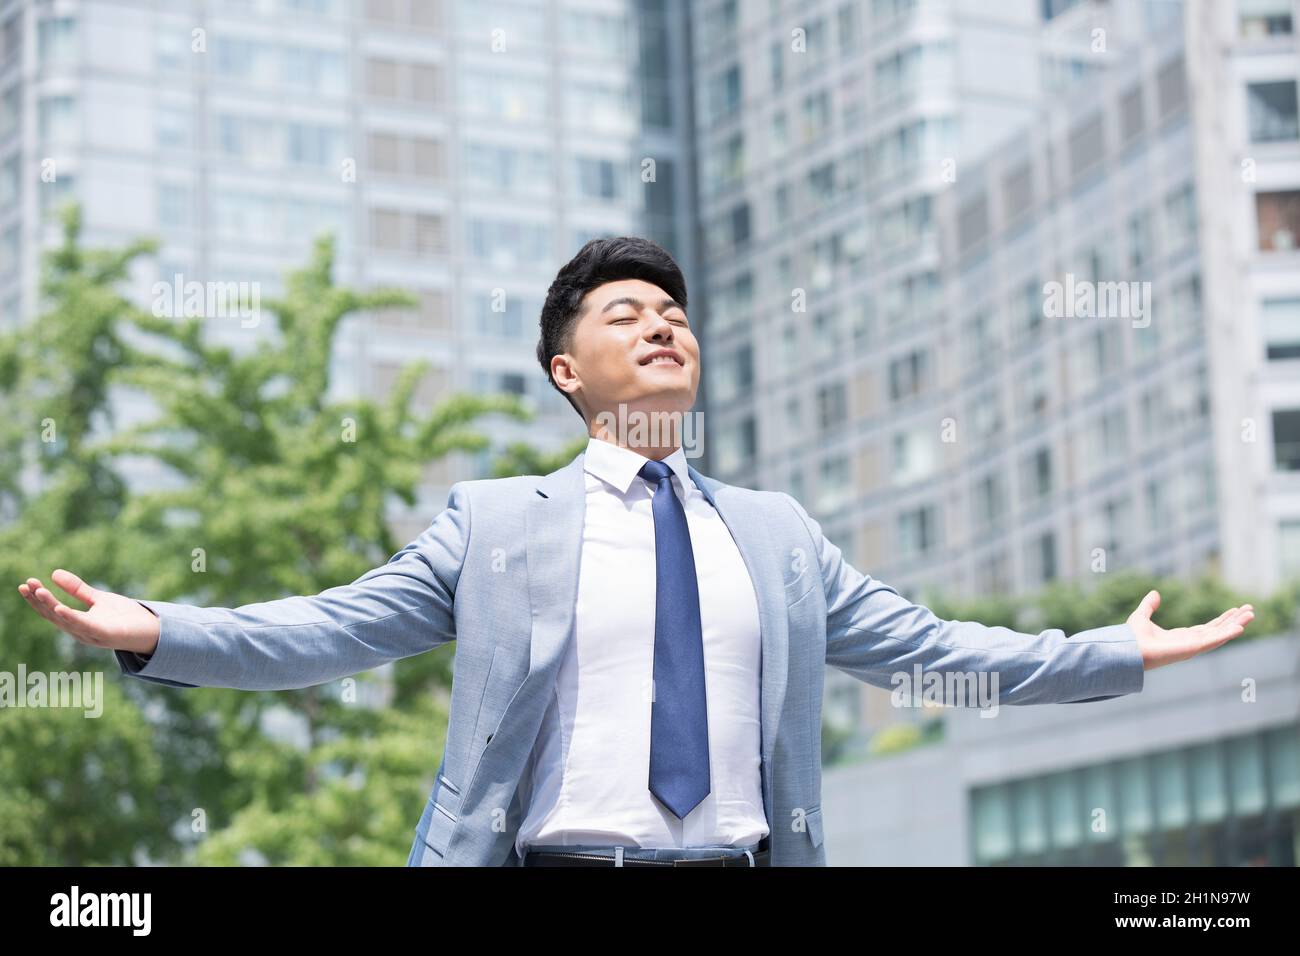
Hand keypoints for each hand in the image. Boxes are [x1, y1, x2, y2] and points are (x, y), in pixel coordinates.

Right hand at [17, 569, 160, 655]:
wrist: (153, 630)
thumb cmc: (125, 617)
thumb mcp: (98, 598)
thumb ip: (78, 589)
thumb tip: (54, 572)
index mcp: (77, 624)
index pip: (51, 610)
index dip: (37, 599)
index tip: (25, 584)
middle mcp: (80, 631)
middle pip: (53, 616)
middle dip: (39, 601)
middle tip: (25, 585)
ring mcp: (91, 635)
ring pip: (65, 620)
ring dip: (50, 606)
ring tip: (39, 590)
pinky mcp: (105, 635)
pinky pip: (85, 626)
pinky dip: (71, 618)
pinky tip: (59, 608)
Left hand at [1127, 590, 1253, 669]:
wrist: (1127, 648)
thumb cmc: (1132, 637)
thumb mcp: (1142, 615)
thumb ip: (1149, 605)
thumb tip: (1155, 593)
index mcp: (1181, 637)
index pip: (1207, 628)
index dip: (1222, 620)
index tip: (1235, 610)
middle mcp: (1189, 643)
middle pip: (1218, 631)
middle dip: (1234, 621)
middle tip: (1250, 610)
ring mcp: (1192, 647)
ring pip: (1220, 635)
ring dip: (1236, 625)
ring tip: (1251, 615)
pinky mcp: (1191, 648)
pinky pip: (1213, 641)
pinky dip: (1227, 634)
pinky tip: (1239, 628)